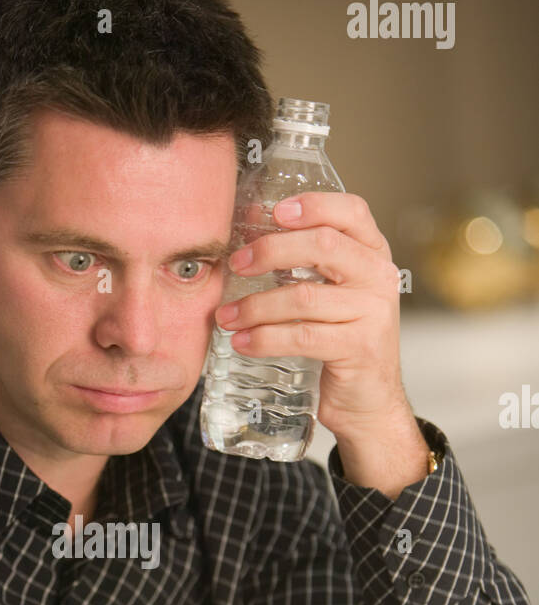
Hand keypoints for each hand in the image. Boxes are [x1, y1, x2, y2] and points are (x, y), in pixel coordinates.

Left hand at [215, 192, 410, 442]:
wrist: (369, 400)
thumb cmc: (342, 341)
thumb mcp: (331, 294)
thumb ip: (303, 261)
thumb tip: (249, 226)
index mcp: (373, 255)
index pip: (352, 211)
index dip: (313, 205)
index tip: (273, 211)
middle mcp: (378, 277)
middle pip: (323, 246)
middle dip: (271, 251)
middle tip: (236, 264)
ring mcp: (373, 313)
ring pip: (304, 297)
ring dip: (256, 306)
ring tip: (226, 316)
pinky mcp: (359, 348)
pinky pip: (302, 337)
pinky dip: (265, 339)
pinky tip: (242, 342)